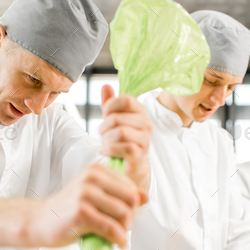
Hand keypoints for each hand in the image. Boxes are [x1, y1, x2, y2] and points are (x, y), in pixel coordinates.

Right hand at [23, 164, 145, 248]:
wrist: (39, 222)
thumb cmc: (68, 211)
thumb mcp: (95, 196)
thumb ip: (119, 194)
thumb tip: (146, 197)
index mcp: (96, 170)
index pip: (131, 188)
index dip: (133, 206)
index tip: (124, 217)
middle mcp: (92, 178)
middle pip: (131, 200)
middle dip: (131, 218)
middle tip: (122, 229)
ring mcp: (86, 194)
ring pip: (123, 214)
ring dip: (125, 230)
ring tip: (117, 236)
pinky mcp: (82, 213)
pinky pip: (111, 228)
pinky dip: (118, 239)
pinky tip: (117, 243)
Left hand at [98, 85, 151, 201]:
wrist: (130, 164)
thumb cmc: (120, 139)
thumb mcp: (113, 119)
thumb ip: (109, 104)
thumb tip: (105, 86)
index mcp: (140, 111)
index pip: (126, 100)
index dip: (110, 107)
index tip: (105, 116)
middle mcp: (146, 123)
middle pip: (117, 118)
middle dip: (104, 127)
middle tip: (103, 134)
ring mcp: (145, 139)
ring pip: (120, 132)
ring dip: (106, 139)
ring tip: (105, 143)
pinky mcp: (140, 154)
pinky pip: (123, 147)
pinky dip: (109, 149)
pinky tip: (105, 150)